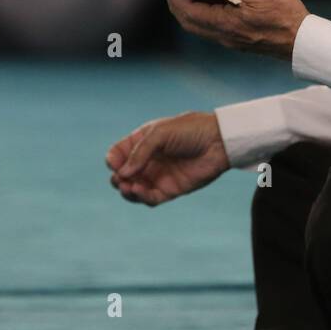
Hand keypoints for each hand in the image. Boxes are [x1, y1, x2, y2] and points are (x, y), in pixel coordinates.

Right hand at [106, 111, 229, 205]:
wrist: (218, 141)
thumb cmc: (190, 130)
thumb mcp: (160, 133)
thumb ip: (141, 152)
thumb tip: (123, 173)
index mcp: (143, 142)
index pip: (118, 154)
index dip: (112, 161)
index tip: (114, 163)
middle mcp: (148, 160)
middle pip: (123, 174)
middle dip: (117, 178)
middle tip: (121, 178)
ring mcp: (158, 176)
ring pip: (134, 190)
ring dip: (127, 191)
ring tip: (128, 187)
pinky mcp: (170, 189)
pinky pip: (151, 199)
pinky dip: (142, 198)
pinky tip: (140, 191)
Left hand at [164, 0, 308, 61]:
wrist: (302, 42)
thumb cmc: (284, 16)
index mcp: (226, 23)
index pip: (190, 12)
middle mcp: (224, 36)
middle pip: (190, 23)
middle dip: (177, 6)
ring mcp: (231, 41)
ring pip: (200, 28)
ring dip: (189, 13)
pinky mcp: (239, 42)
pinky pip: (212, 30)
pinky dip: (203, 17)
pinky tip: (210, 5)